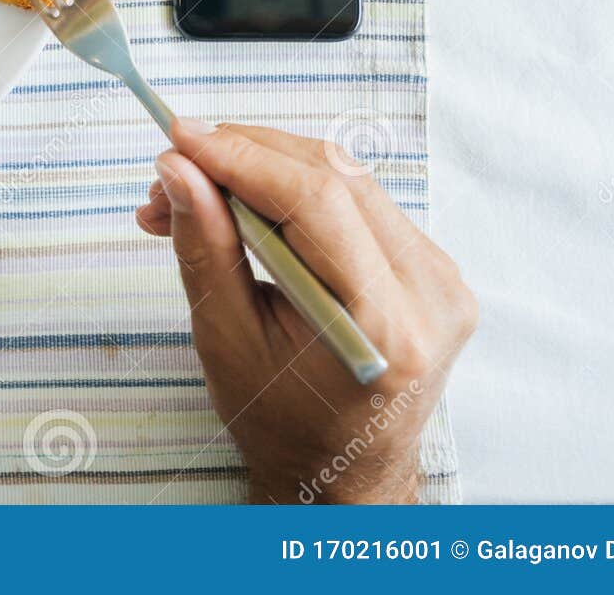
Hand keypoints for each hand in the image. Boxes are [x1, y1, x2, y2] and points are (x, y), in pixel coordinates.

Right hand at [136, 119, 476, 503]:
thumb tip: (178, 169)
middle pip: (333, 177)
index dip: (239, 157)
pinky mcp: (433, 267)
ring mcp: (442, 277)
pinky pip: (359, 200)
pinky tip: (245, 205)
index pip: (315, 202)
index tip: (178, 138)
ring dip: (263, 169)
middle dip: (241, 158)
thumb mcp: (227, 341)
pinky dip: (295, 191)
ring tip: (195, 192)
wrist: (345, 474)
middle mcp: (430, 294)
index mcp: (383, 326)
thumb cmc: (283, 425)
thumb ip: (205, 248)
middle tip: (171, 173)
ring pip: (345, 178)